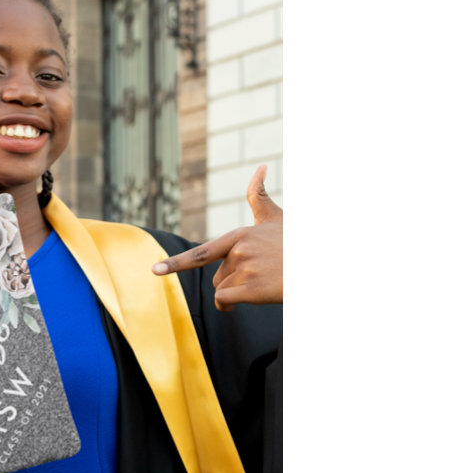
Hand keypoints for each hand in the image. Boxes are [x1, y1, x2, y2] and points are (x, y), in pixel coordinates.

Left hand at [152, 165, 281, 311]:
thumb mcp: (276, 217)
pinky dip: (231, 304)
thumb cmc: (295, 242)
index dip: (175, 264)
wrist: (318, 263)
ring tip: (262, 284)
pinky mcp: (253, 289)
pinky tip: (252, 298)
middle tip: (259, 275)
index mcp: (239, 236)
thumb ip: (259, 196)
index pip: (201, 253)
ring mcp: (245, 270)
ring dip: (236, 293)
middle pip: (216, 277)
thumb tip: (260, 167)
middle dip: (232, 280)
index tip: (155, 271)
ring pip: (222, 290)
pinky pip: (227, 301)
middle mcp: (238, 252)